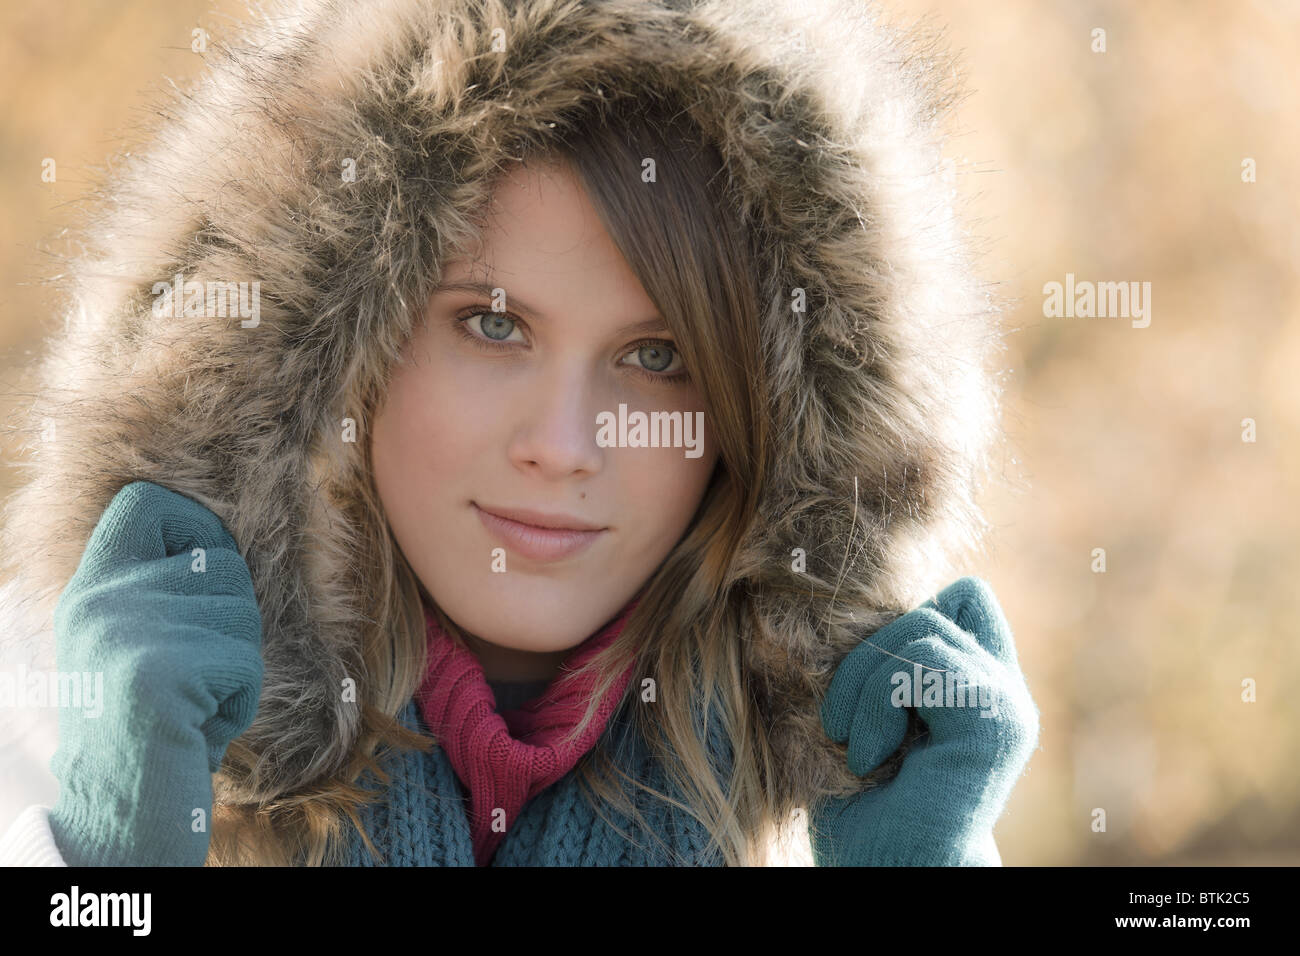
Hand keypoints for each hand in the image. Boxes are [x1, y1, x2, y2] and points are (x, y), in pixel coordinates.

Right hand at [47, 481, 263, 865]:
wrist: (121, 811)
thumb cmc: (148, 727)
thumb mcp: (138, 643)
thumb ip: (164, 588)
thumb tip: (226, 539)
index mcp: (92, 590)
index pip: (146, 502)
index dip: (197, 524)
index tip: (203, 571)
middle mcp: (104, 601)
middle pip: (225, 563)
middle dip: (235, 621)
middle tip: (197, 675)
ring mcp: (131, 632)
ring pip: (246, 613)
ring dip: (239, 665)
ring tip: (195, 703)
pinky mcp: (166, 670)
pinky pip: (248, 663)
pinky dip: (240, 702)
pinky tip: (199, 727)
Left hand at [809, 576, 1038, 864]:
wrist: (886, 871)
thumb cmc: (862, 806)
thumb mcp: (864, 711)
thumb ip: (884, 657)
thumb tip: (851, 599)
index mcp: (978, 686)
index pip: (965, 597)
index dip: (909, 619)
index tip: (869, 689)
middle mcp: (1002, 692)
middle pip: (929, 610)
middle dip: (865, 660)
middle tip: (839, 727)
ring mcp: (1006, 706)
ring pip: (920, 631)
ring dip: (864, 688)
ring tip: (857, 749)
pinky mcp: (996, 723)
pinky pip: (924, 664)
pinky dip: (878, 704)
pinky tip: (872, 756)